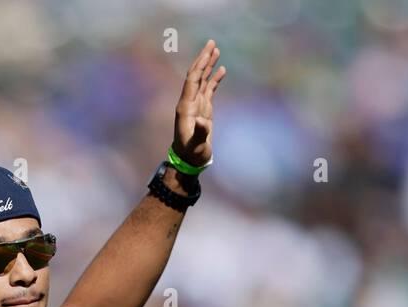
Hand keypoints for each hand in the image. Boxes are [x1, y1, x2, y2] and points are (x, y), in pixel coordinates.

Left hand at [173, 39, 224, 168]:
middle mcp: (189, 102)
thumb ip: (199, 133)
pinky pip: (209, 90)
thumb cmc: (191, 154)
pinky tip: (221, 70)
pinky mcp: (203, 109)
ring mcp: (196, 105)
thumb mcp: (195, 145)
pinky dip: (215, 79)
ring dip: (209, 65)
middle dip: (203, 59)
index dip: (200, 65)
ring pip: (203, 80)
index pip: (193, 80)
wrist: (189, 161)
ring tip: (216, 50)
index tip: (207, 52)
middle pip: (196, 75)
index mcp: (186, 107)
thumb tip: (202, 122)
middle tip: (211, 42)